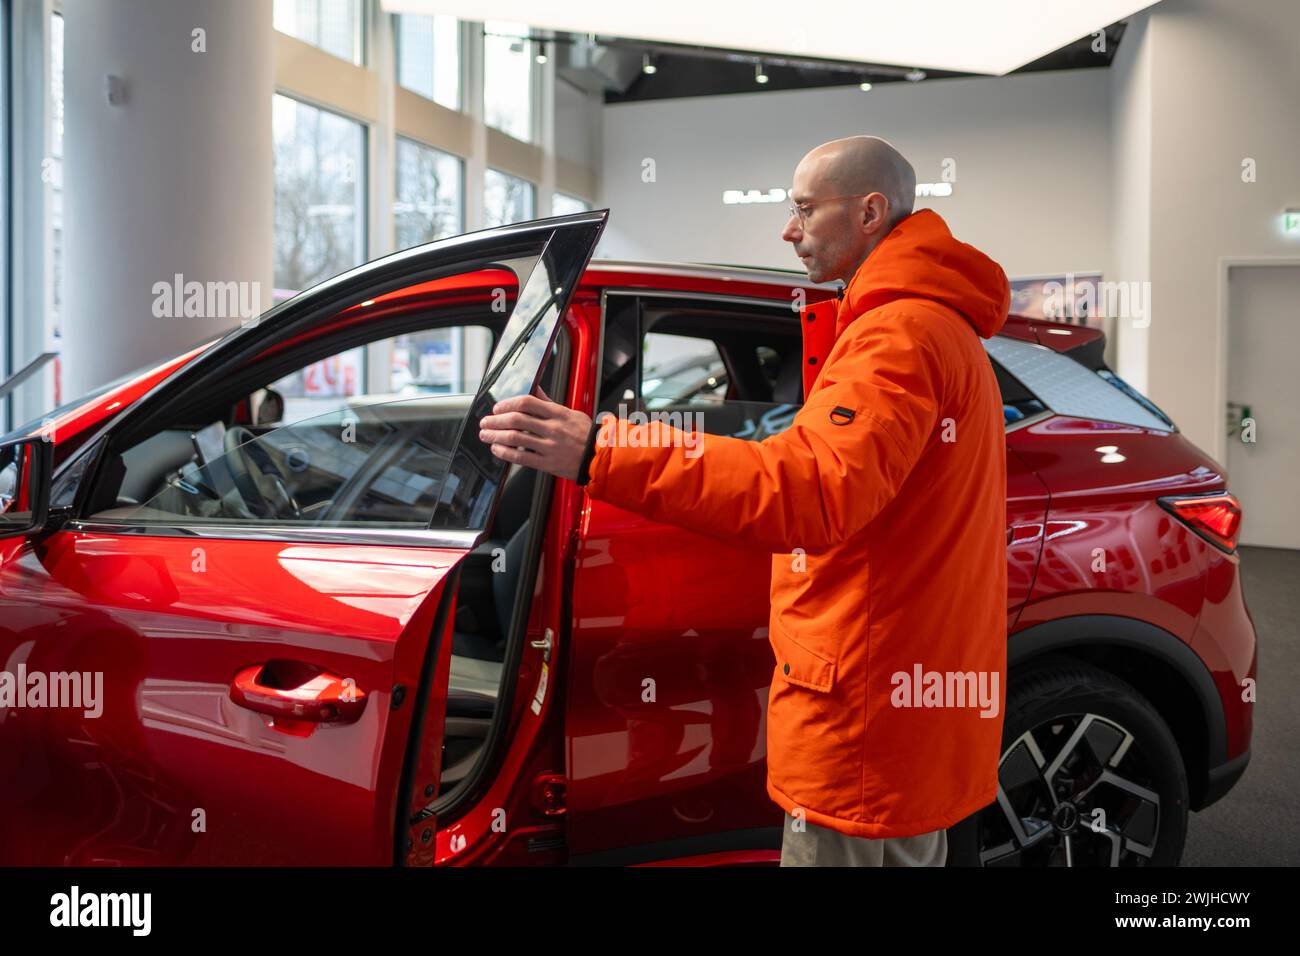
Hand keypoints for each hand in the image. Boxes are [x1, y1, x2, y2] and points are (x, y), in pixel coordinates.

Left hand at [479, 385, 593, 481]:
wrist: (599, 457)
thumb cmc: (587, 435)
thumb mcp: (570, 413)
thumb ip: (549, 403)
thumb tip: (535, 388)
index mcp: (558, 414)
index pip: (527, 403)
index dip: (508, 404)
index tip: (498, 407)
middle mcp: (553, 429)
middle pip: (517, 420)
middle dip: (496, 420)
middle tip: (486, 421)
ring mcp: (550, 446)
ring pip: (515, 438)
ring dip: (496, 436)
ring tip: (486, 435)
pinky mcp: (547, 463)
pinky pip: (521, 457)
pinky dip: (505, 453)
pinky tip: (497, 449)